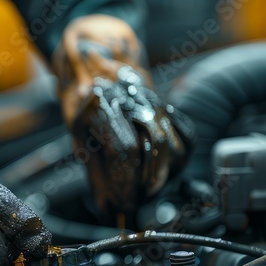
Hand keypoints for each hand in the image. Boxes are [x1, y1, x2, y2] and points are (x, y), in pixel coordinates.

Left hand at [52, 15, 191, 216]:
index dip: (126, 183)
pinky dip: (178, 157)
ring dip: (164, 174)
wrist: (95, 58)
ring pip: (176, 145)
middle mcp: (131, 99)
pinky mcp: (168, 106)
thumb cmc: (84, 102)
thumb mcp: (78, 135)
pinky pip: (187, 137)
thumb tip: (112, 207)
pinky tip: (161, 166)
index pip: (124, 151)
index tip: (123, 204)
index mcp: (101, 105)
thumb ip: (95, 170)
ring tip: (147, 187)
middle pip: (157, 147)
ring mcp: (153, 101)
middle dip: (149, 182)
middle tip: (136, 199)